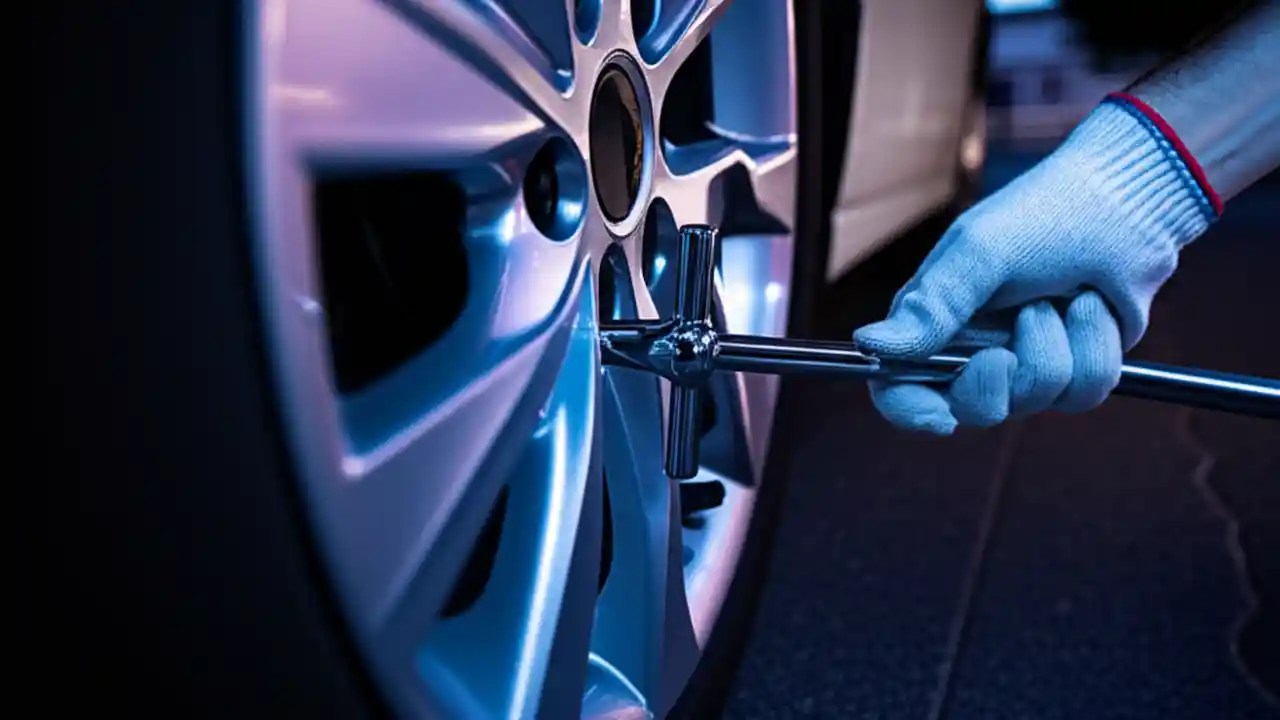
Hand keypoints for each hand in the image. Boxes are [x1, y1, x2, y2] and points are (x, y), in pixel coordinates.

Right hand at [854, 100, 1216, 433]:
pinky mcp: (1075, 368)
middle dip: (1004, 376)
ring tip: (1065, 298)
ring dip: (1059, 346)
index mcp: (933, 320)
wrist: (1127, 203)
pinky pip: (1084, 391)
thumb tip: (867, 345)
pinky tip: (1094, 308)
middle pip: (973, 408)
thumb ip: (928, 307)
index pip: (899, 386)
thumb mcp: (977, 253)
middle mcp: (973, 349)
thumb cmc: (1044, 214)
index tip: (941, 417)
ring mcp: (1026, 362)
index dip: (911, 411)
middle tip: (1025, 319)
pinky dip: (1095, 346)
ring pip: (1036, 400)